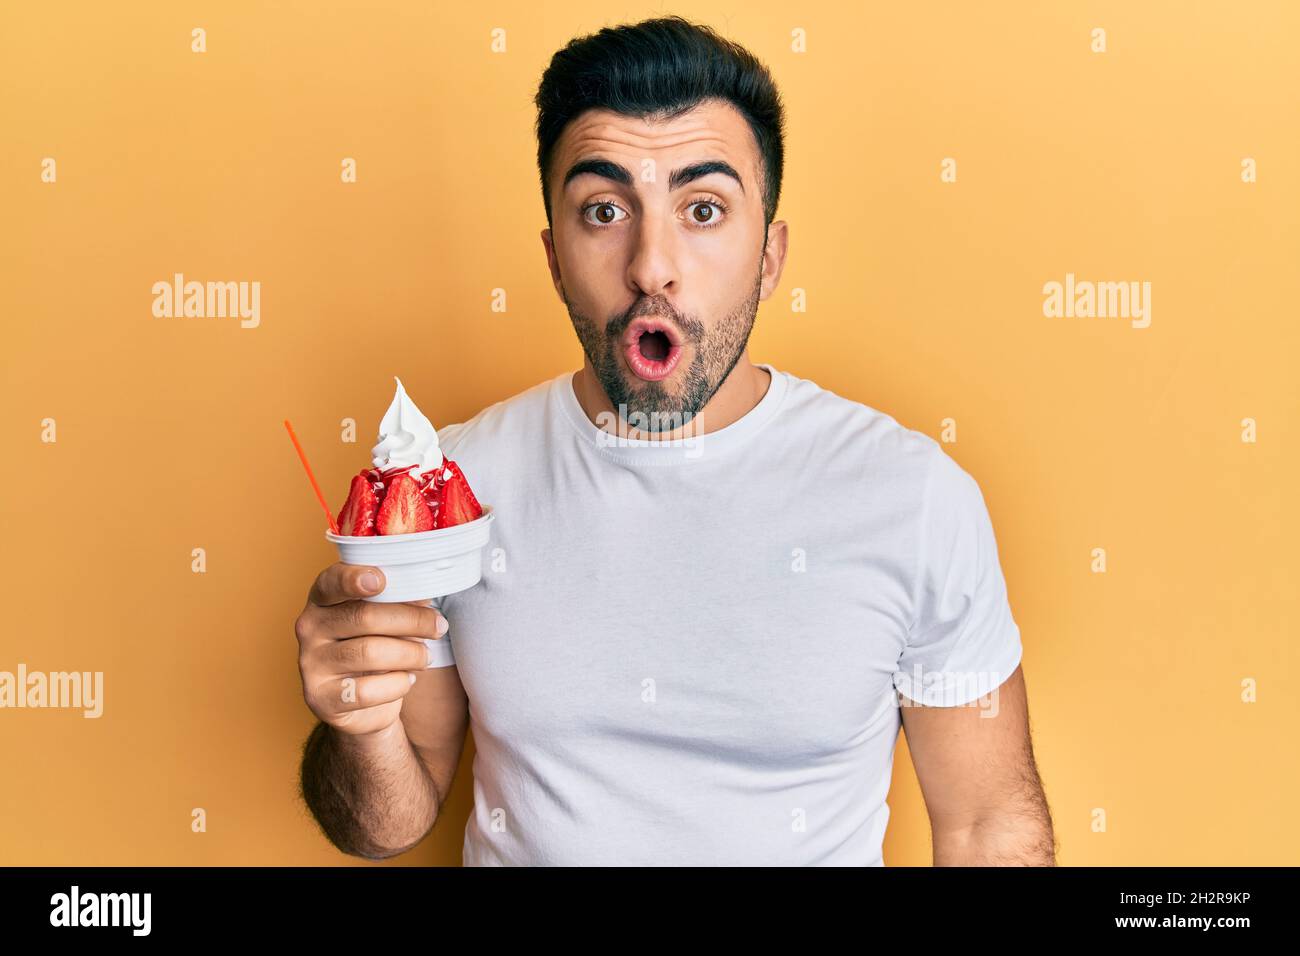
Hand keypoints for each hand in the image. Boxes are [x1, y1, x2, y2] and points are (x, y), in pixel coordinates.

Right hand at [294, 563, 448, 737]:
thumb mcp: (382, 620)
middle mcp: (309, 628)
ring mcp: (311, 664)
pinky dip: (397, 684)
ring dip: (410, 654)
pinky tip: (407, 680)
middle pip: (364, 617)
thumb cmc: (376, 647)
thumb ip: (396, 603)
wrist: (363, 705)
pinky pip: (367, 690)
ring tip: (425, 657)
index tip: (380, 580)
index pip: (331, 582)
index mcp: (322, 599)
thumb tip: (423, 598)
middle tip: (438, 626)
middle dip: (411, 620)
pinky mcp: (321, 698)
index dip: (353, 578)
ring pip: (369, 652)